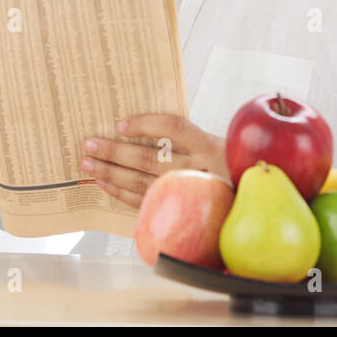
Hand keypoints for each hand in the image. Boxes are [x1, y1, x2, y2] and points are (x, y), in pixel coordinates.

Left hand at [81, 114, 228, 208]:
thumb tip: (133, 127)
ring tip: (88, 163)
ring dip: (111, 172)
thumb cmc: (223, 165)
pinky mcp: (180, 212)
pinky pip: (144, 202)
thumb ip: (185, 139)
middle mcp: (200, 170)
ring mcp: (189, 194)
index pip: (174, 127)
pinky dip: (121, 192)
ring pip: (143, 182)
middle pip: (150, 159)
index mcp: (209, 145)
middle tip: (89, 144)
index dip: (146, 124)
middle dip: (114, 151)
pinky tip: (105, 182)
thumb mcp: (215, 146)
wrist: (247, 197)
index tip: (121, 124)